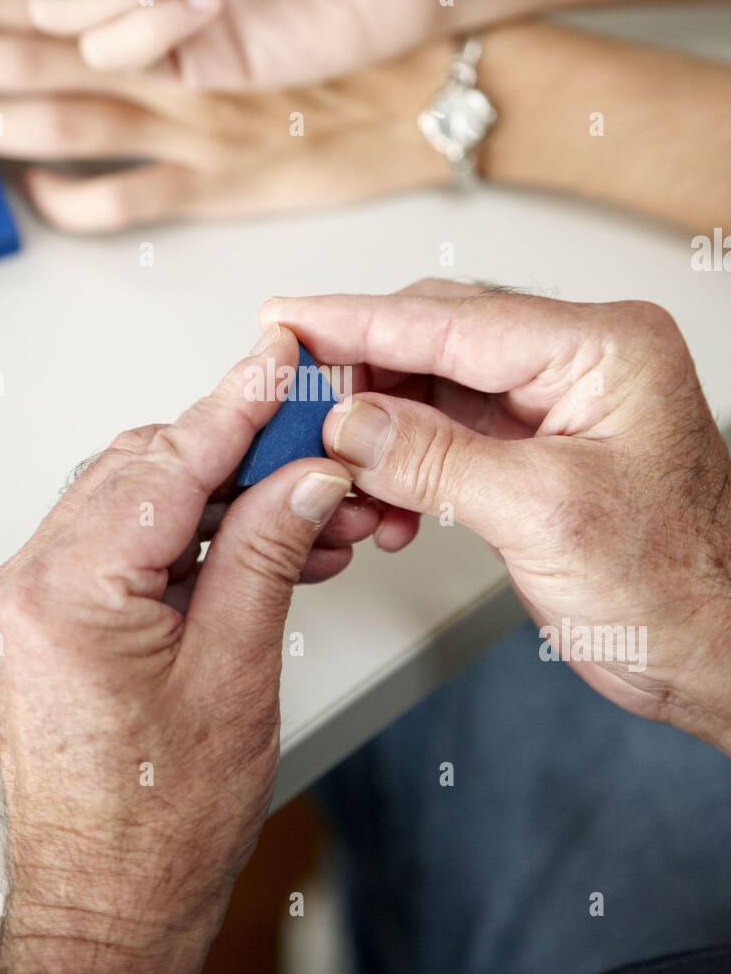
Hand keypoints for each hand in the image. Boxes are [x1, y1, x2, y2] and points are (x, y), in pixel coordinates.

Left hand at [0, 28, 450, 228]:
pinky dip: (73, 200)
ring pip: (70, 124)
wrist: (437, 90)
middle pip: (50, 56)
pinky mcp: (222, 185)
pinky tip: (37, 193)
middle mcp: (179, 68)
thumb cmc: (368, 25)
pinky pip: (129, 200)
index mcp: (191, 6)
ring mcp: (195, 132)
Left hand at [0, 328, 380, 973]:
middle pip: (145, 470)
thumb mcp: (235, 674)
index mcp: (65, 596)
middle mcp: (29, 586)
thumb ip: (266, 553)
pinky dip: (192, 533)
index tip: (281, 359)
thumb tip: (303, 474)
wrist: (110, 902)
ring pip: (137, 498)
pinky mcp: (49, 614)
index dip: (237, 406)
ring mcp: (31, 599)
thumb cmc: (160, 825)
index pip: (165, 465)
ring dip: (223, 495)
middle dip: (240, 453)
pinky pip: (124, 540)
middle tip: (317, 443)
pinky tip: (256, 540)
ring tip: (307, 512)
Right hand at [262, 282, 730, 752]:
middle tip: (294, 404)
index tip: (287, 320)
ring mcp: (558, 403)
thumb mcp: (543, 517)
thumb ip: (434, 460)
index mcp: (603, 349)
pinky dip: (406, 465)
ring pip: (436, 387)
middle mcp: (581, 361)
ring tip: (338, 472)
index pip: (453, 318)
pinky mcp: (539, 446)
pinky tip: (387, 505)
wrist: (715, 655)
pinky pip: (450, 433)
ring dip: (379, 430)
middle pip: (438, 339)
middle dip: (362, 376)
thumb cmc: (677, 588)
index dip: (357, 320)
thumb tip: (348, 422)